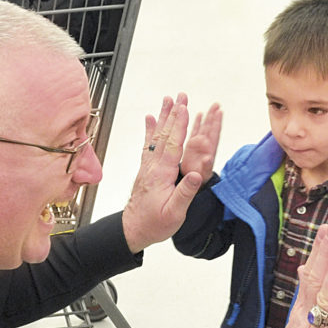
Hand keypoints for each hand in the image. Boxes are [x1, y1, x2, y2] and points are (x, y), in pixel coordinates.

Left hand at [121, 93, 201, 252]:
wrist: (133, 230)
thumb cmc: (154, 224)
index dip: (179, 126)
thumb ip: (184, 194)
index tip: (185, 109)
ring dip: (163, 117)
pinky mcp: (146, 169)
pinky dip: (149, 129)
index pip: (173, 146)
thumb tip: (195, 175)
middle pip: (165, 135)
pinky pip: (148, 145)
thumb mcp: (174, 214)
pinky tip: (150, 118)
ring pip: (156, 136)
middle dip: (174, 114)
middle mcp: (153, 167)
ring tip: (168, 100)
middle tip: (180, 97)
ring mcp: (148, 166)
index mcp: (162, 175)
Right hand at [181, 103, 221, 183]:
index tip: (220, 112)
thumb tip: (208, 159)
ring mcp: (199, 143)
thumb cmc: (199, 179)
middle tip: (217, 104)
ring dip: (208, 116)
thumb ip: (206, 166)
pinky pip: (195, 130)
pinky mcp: (192, 145)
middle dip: (214, 116)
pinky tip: (199, 114)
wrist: (193, 181)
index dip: (217, 123)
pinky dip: (197, 122)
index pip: (214, 133)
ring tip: (212, 106)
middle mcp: (205, 144)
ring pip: (204, 127)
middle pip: (210, 127)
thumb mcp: (203, 173)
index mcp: (209, 149)